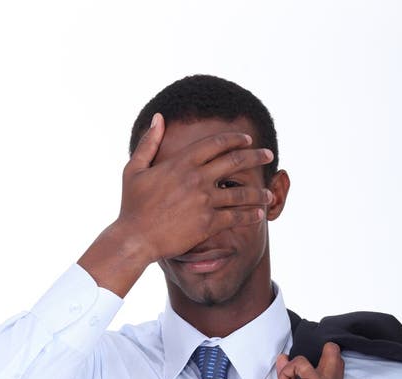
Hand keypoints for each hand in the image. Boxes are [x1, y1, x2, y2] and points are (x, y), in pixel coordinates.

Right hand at [116, 112, 273, 263]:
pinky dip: (249, 215)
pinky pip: (235, 217)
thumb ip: (149, 142)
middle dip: (256, 157)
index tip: (247, 140)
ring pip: (240, 193)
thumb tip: (158, 118)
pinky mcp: (208, 222)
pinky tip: (259, 214)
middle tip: (269, 156)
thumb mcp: (135, 169)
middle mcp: (196, 178)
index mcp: (181, 162)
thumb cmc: (132, 205)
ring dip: (258, 192)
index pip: (216, 144)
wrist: (135, 238)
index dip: (235, 139)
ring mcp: (204, 201)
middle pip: (235, 162)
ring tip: (269, 193)